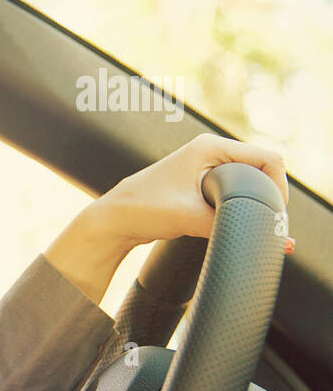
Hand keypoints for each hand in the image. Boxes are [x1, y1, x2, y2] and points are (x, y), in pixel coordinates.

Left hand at [95, 133, 290, 248]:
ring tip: (259, 226)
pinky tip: (245, 224)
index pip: (267, 159)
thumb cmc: (143, 210)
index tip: (276, 214)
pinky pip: (233, 190)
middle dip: (269, 196)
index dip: (278, 186)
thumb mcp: (189, 218)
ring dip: (255, 202)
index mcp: (209, 148)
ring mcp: (205, 166)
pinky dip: (241, 205)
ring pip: (248, 182)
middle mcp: (210, 152)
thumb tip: (277, 243)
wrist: (112, 219)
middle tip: (270, 225)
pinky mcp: (200, 183)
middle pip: (261, 170)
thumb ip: (230, 226)